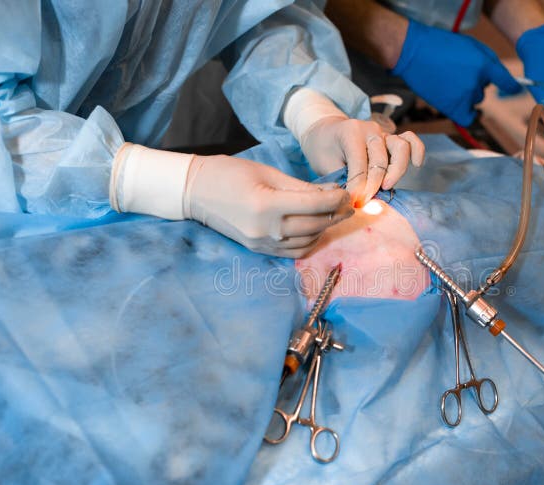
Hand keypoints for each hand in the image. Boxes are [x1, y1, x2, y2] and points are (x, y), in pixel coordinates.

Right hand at [184, 155, 352, 257]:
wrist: (195, 192)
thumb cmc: (229, 174)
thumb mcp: (267, 173)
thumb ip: (300, 187)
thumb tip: (330, 194)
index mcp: (267, 206)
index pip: (314, 206)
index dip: (336, 200)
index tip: (346, 193)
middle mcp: (266, 230)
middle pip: (315, 225)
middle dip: (336, 215)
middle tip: (349, 205)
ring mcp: (262, 243)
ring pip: (308, 241)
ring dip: (325, 228)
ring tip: (334, 215)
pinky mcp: (259, 249)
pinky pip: (294, 251)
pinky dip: (310, 241)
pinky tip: (316, 228)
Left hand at [300, 117, 424, 206]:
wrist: (325, 132)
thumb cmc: (324, 149)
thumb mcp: (325, 164)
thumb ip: (342, 179)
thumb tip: (357, 200)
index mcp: (350, 133)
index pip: (359, 165)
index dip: (357, 188)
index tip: (353, 204)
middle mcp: (370, 130)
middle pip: (380, 161)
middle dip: (373, 186)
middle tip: (363, 202)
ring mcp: (383, 133)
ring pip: (401, 148)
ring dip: (396, 171)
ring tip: (387, 187)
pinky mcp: (392, 138)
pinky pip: (410, 140)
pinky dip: (417, 151)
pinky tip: (417, 165)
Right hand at [390, 19, 522, 126]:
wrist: (414, 52)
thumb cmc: (441, 46)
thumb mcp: (471, 45)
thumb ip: (488, 61)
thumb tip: (500, 79)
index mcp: (484, 63)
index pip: (507, 81)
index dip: (513, 87)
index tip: (515, 90)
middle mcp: (477, 81)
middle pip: (485, 90)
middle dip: (477, 83)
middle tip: (459, 74)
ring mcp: (465, 96)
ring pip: (475, 100)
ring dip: (467, 95)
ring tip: (450, 83)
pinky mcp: (452, 107)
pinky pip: (468, 118)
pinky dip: (470, 115)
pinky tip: (467, 109)